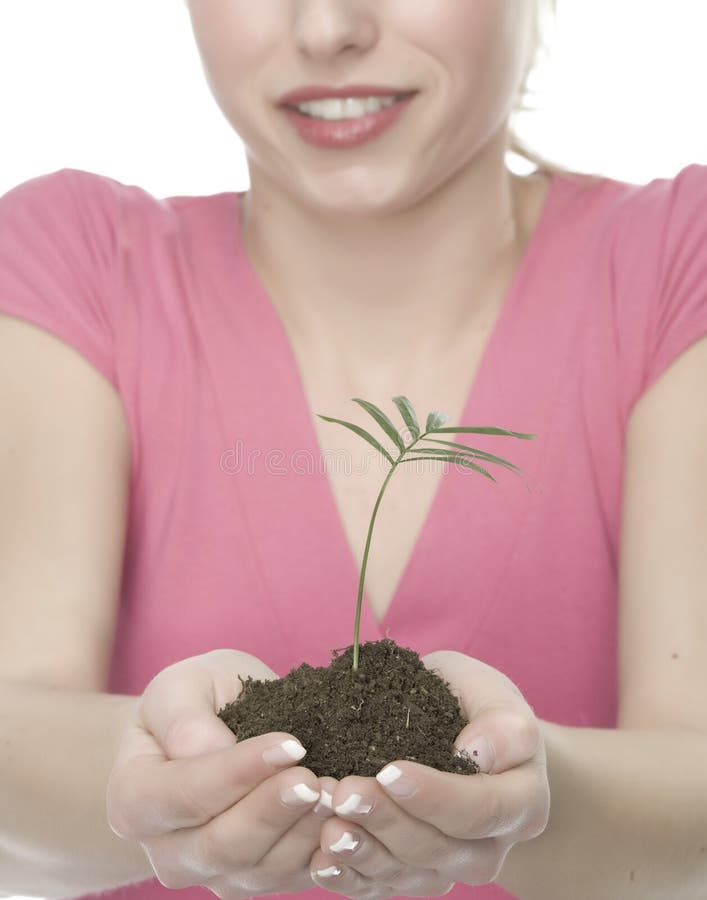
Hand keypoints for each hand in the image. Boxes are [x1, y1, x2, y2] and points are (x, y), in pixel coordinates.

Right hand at [106, 649, 337, 897]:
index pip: (185, 795)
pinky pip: (285, 880)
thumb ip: (185, 716)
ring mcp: (208, 873)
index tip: (291, 744)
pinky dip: (316, 853)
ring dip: (301, 835)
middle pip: (220, 846)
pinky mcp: (250, 880)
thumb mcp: (181, 686)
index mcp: (133, 798)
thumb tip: (210, 748)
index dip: (238, 773)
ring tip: (336, 794)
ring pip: (256, 871)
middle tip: (315, 779)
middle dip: (273, 811)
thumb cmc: (193, 703)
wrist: (207, 731)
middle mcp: (165, 850)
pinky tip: (342, 819)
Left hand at [309, 650, 548, 897]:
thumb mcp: (490, 692)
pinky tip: (321, 862)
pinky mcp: (417, 875)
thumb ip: (500, 720)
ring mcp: (454, 867)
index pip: (482, 808)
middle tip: (344, 792)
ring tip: (327, 828)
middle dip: (388, 822)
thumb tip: (478, 752)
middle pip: (443, 849)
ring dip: (366, 854)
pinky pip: (387, 889)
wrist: (465, 735)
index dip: (434, 795)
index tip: (389, 771)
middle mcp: (492, 845)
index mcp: (522, 800)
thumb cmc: (475, 705)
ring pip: (412, 875)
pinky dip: (353, 879)